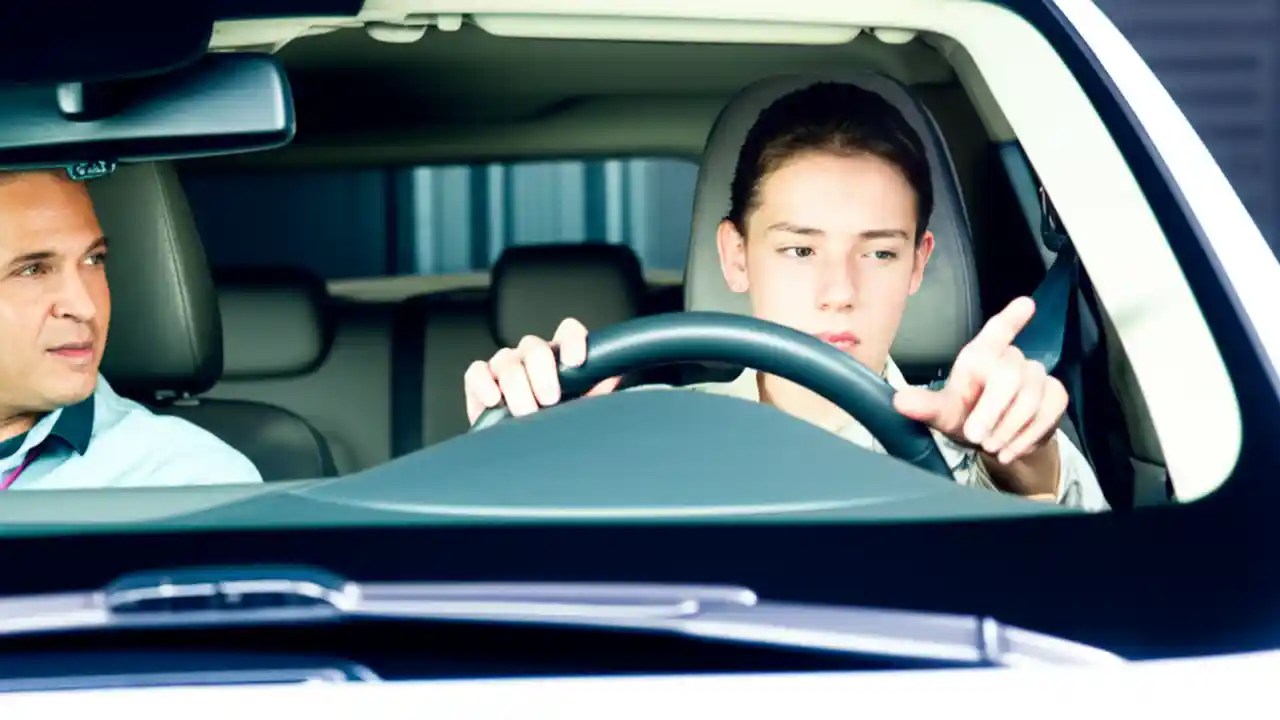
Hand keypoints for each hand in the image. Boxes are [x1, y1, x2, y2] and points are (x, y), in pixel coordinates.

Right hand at [464, 317, 621, 425]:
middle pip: (534, 346)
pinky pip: (476, 372)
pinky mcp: (479, 383)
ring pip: (506, 360)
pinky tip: (495, 400)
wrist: (523, 456)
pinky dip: (483, 383)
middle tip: (550, 400)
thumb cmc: (556, 430)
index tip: (577, 362)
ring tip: (526, 413)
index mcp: (560, 359)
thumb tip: (615, 373)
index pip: (567, 332)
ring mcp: (504, 368)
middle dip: (542, 372)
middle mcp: (532, 358)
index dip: (572, 340)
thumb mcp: (581, 412)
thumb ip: (597, 391)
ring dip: (517, 387)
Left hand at [892, 297, 1066, 466]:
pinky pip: (1048, 412)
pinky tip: (1011, 448)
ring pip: (1031, 398)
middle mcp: (1010, 360)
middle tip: (976, 436)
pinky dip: (1028, 436)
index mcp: (980, 356)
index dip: (1012, 318)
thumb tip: (900, 401)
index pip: (998, 331)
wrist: (995, 444)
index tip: (1026, 304)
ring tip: (992, 446)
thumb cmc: (966, 417)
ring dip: (1008, 428)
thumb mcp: (942, 414)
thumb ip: (925, 407)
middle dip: (992, 410)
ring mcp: (1036, 376)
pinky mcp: (1055, 395)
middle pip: (1009, 376)